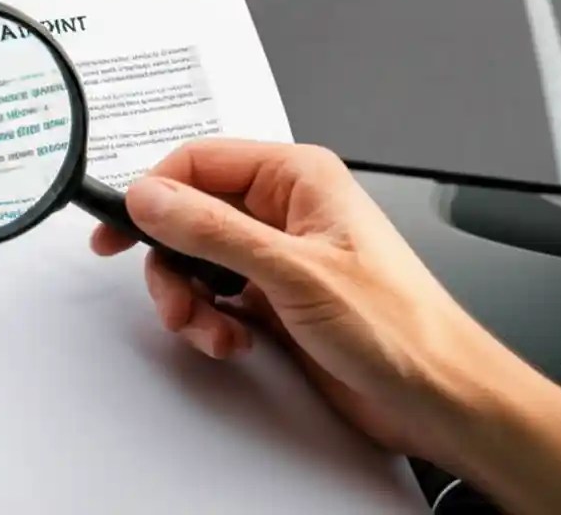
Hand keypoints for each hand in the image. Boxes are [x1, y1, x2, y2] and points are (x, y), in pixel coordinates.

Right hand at [90, 139, 520, 467]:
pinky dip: (211, 322)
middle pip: (190, 217)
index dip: (153, 193)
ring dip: (191, 301)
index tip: (120, 230)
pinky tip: (234, 340)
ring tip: (211, 330)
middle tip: (174, 300)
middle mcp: (286, 211)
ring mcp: (279, 257)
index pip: (199, 162)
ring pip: (198, 263)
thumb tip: (150, 198)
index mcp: (297, 177)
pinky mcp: (276, 299)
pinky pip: (217, 298)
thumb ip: (212, 231)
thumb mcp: (293, 271)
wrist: (440, 397)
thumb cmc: (401, 327)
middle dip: (172, 263)